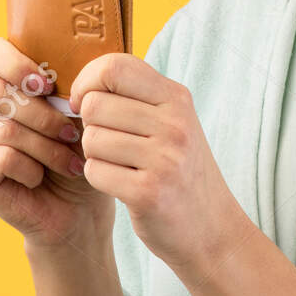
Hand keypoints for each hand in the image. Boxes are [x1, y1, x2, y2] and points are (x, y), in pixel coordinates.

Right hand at [0, 37, 113, 253]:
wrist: (78, 207)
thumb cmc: (79, 153)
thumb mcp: (78, 113)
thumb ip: (67, 86)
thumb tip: (71, 71)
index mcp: (4, 82)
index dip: (13, 62)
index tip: (46, 84)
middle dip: (44, 116)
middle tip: (71, 136)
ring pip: (5, 129)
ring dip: (45, 148)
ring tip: (66, 163)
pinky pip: (1, 158)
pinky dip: (30, 170)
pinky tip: (38, 178)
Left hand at [69, 53, 249, 278]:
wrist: (212, 229)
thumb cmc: (181, 172)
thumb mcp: (172, 124)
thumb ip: (136, 98)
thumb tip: (82, 84)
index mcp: (177, 98)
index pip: (115, 66)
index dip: (87, 81)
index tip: (84, 101)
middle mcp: (175, 124)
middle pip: (95, 104)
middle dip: (88, 124)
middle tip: (108, 142)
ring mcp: (164, 158)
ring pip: (91, 138)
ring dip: (93, 154)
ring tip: (120, 165)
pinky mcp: (149, 192)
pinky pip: (94, 170)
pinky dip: (98, 178)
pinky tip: (120, 184)